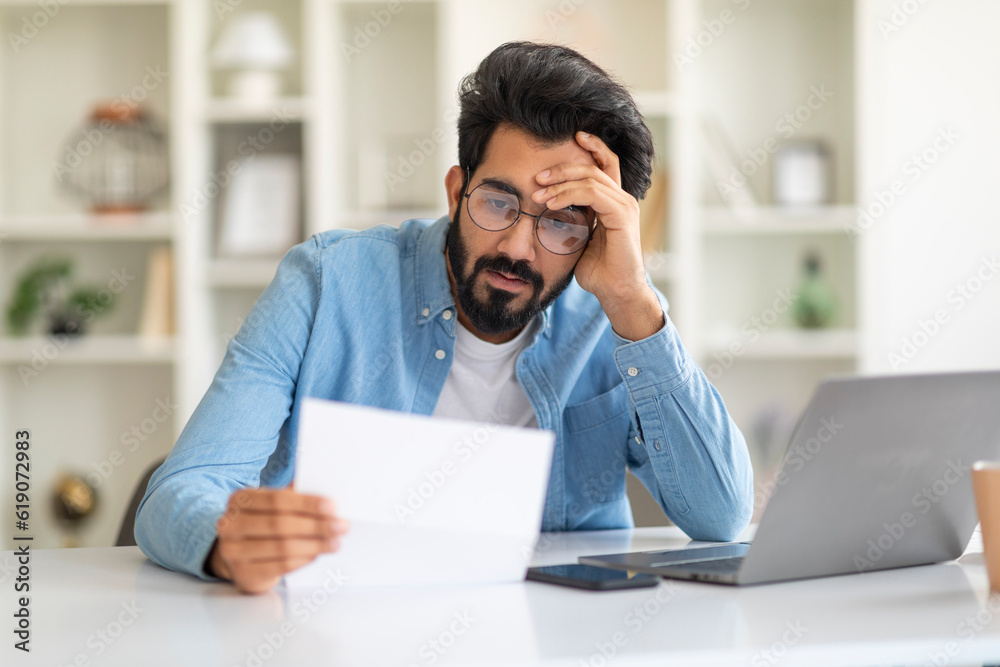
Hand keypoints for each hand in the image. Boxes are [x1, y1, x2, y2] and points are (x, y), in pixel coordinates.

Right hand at [207, 484, 348, 593]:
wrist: (239, 555)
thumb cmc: (263, 525)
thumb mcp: (272, 507)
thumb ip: (294, 498)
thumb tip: (327, 497)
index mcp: (240, 500)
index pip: (277, 499)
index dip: (307, 504)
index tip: (333, 507)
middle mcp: (230, 524)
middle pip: (280, 524)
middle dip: (316, 525)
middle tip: (341, 526)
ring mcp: (233, 551)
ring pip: (282, 546)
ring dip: (314, 544)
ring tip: (335, 542)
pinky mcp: (243, 574)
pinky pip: (280, 566)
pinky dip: (303, 559)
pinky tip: (317, 554)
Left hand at [532, 132, 663, 340]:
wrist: (615, 292)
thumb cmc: (598, 271)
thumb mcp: (579, 239)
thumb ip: (571, 219)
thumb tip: (546, 210)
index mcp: (613, 202)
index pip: (605, 164)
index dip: (591, 147)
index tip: (570, 139)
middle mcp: (622, 199)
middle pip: (594, 166)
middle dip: (563, 167)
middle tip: (538, 177)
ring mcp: (624, 205)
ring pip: (590, 177)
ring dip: (560, 182)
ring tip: (538, 194)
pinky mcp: (622, 215)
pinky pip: (592, 193)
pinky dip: (569, 194)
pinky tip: (551, 203)